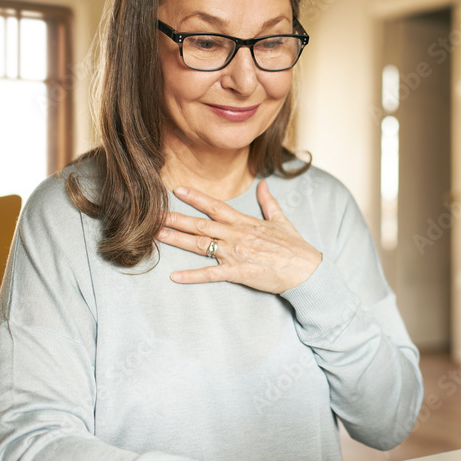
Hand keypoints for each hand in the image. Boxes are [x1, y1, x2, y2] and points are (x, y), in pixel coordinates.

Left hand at [157, 180, 322, 293]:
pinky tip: (175, 276)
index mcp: (245, 223)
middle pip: (201, 224)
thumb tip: (263, 184)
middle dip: (176, 219)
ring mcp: (236, 254)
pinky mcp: (239, 272)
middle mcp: (236, 236)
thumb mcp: (281, 220)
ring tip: (157, 236)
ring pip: (201, 245)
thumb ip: (268, 202)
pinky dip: (192, 275)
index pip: (216, 206)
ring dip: (178, 240)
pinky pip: (211, 274)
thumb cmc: (295, 247)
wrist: (306, 270)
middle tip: (153, 214)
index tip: (177, 190)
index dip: (196, 198)